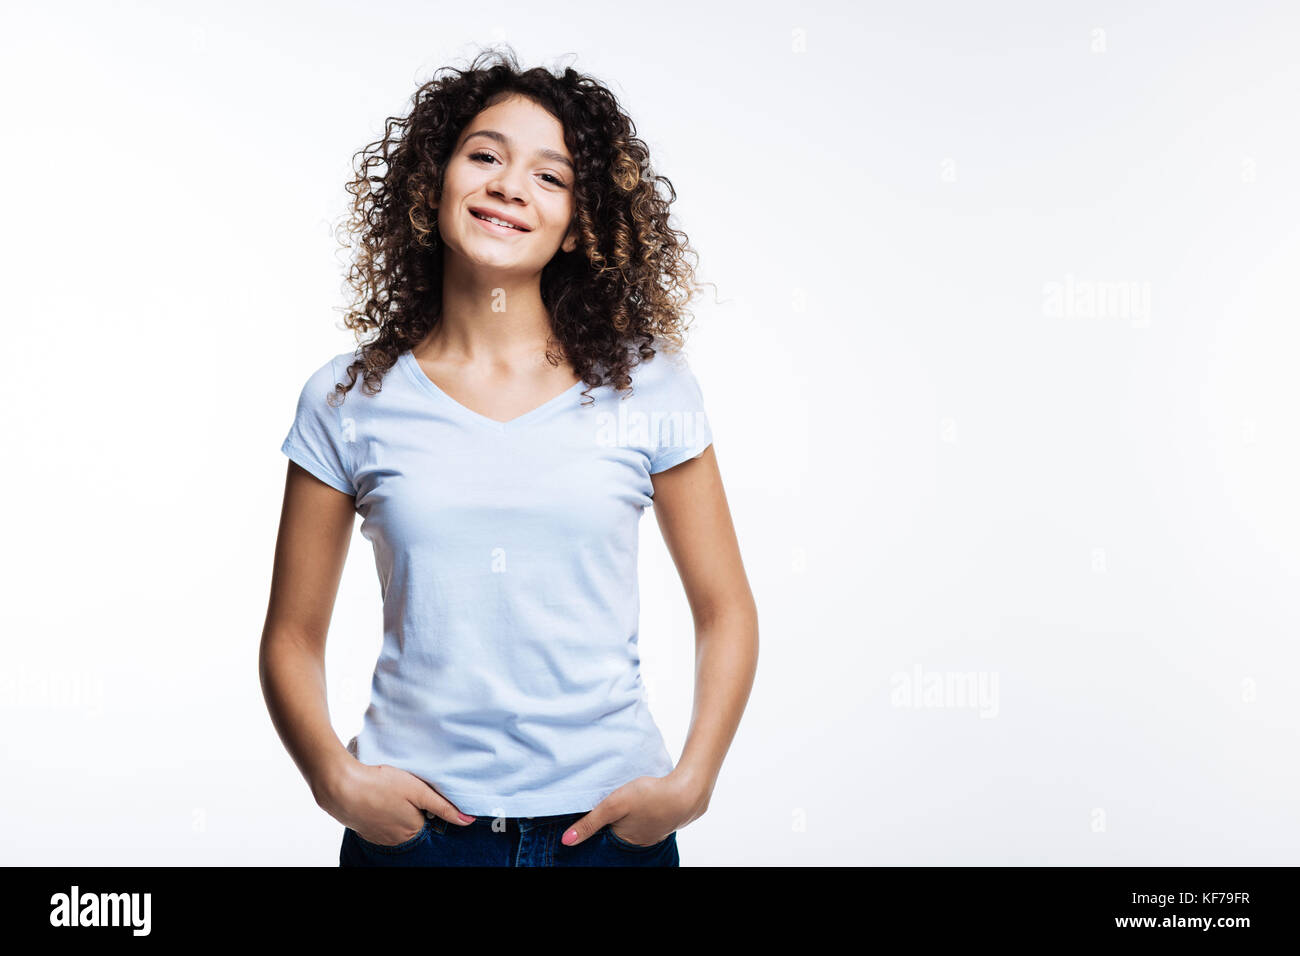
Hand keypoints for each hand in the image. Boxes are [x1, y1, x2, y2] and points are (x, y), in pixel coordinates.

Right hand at [316, 759, 474, 846]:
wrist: (341, 787)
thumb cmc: (380, 784)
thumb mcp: (417, 790)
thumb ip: (443, 806)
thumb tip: (468, 821)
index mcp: (413, 829)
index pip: (431, 820)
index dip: (428, 804)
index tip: (421, 791)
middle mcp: (398, 839)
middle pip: (414, 823)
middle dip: (413, 809)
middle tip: (403, 789)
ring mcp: (379, 837)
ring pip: (397, 824)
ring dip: (396, 811)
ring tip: (390, 793)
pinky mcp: (365, 831)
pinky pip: (381, 825)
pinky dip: (381, 814)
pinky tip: (377, 799)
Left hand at [560, 771, 708, 846]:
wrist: (690, 791)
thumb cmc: (650, 796)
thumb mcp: (615, 804)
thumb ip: (590, 821)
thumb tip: (566, 842)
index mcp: (626, 841)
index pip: (604, 838)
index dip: (598, 826)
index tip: (595, 814)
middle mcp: (641, 842)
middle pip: (620, 832)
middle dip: (614, 822)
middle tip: (612, 805)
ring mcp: (656, 833)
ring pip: (636, 825)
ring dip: (630, 816)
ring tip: (628, 802)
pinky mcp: (668, 820)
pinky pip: (650, 819)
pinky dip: (646, 813)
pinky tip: (646, 802)